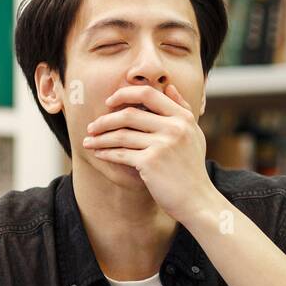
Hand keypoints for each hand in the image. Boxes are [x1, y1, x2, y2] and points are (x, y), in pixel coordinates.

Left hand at [82, 82, 214, 220]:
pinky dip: (105, 153)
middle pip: (129, 114)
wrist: (196, 199)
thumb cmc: (192, 167)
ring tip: (88, 141)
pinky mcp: (150, 162)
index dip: (124, 94)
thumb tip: (169, 86)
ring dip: (100, 138)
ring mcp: (162, 144)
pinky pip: (120, 153)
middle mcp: (174, 128)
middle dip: (105, 120)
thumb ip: (183, 109)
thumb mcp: (194, 134)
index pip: (149, 94)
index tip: (110, 102)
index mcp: (183, 118)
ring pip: (121, 134)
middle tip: (92, 126)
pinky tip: (98, 154)